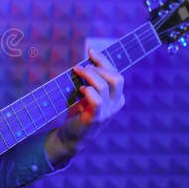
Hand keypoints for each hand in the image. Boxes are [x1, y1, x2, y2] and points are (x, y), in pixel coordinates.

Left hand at [46, 48, 124, 164]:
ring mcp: (108, 112)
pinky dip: (88, 91)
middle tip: (83, 66)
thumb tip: (85, 62)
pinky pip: (97, 100)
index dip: (104, 60)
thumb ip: (89, 81)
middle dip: (100, 66)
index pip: (117, 74)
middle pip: (116, 78)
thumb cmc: (78, 112)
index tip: (90, 50)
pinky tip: (80, 90)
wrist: (71, 137)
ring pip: (104, 85)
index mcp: (117, 97)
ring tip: (78, 72)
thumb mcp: (86, 94)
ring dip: (89, 75)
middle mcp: (116, 104)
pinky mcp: (96, 118)